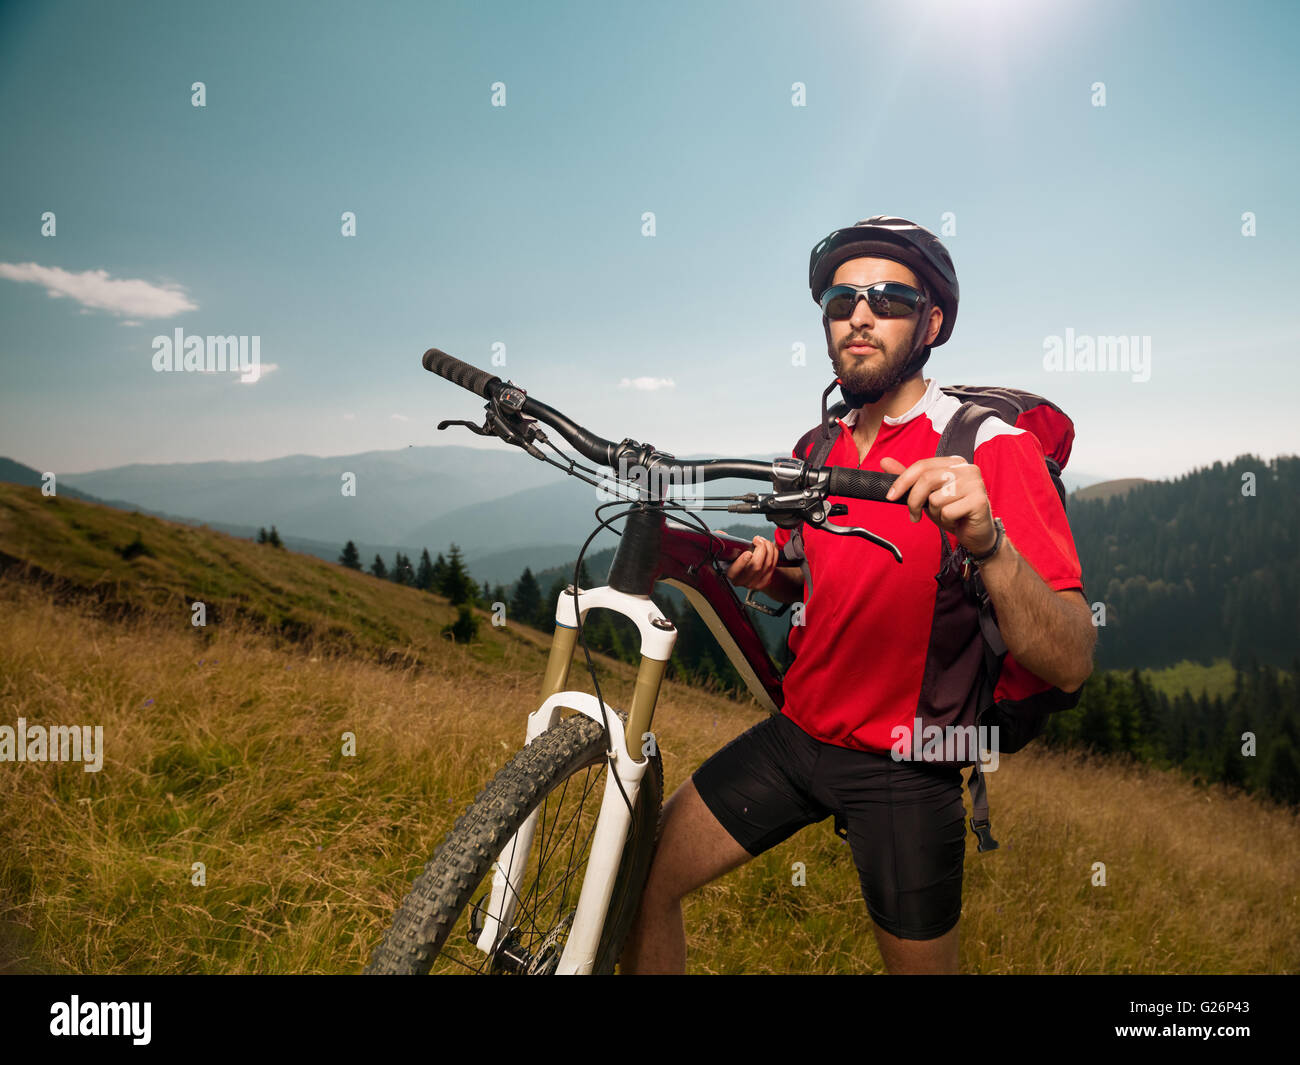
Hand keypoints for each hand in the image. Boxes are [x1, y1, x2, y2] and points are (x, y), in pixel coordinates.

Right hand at [715, 531, 778, 589]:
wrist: (746, 572)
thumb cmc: (735, 559)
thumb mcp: (727, 552)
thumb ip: (724, 542)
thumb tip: (720, 533)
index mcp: (730, 574)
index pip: (735, 571)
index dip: (742, 562)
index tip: (748, 552)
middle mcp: (742, 581)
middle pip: (755, 566)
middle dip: (760, 549)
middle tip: (758, 540)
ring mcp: (754, 583)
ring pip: (767, 565)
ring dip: (768, 549)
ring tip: (763, 541)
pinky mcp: (765, 581)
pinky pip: (773, 565)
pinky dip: (774, 553)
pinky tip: (769, 547)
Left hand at [879, 456, 998, 556]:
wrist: (976, 533)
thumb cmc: (953, 512)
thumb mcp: (927, 495)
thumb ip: (909, 479)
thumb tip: (885, 462)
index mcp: (954, 462)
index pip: (922, 465)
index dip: (902, 481)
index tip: (890, 496)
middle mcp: (966, 468)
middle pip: (927, 479)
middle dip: (914, 501)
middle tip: (914, 516)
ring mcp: (975, 483)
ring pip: (936, 498)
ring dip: (935, 513)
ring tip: (946, 515)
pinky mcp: (979, 500)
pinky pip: (947, 511)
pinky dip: (946, 520)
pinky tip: (956, 520)